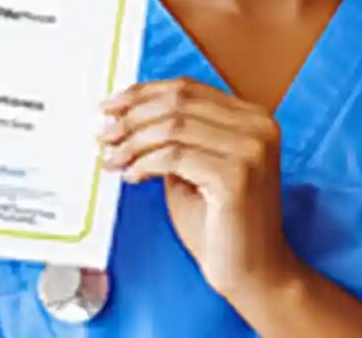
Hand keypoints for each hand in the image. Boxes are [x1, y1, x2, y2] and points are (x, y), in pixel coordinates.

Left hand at [99, 78, 298, 298]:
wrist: (253, 273)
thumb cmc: (221, 225)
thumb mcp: (193, 168)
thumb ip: (173, 139)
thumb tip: (123, 117)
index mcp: (252, 118)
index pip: (188, 89)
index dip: (143, 93)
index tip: (111, 106)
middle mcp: (258, 127)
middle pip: (179, 103)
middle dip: (132, 116)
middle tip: (104, 133)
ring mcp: (250, 150)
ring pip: (173, 127)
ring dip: (133, 142)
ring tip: (112, 158)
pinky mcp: (236, 176)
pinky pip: (174, 156)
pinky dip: (145, 163)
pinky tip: (132, 176)